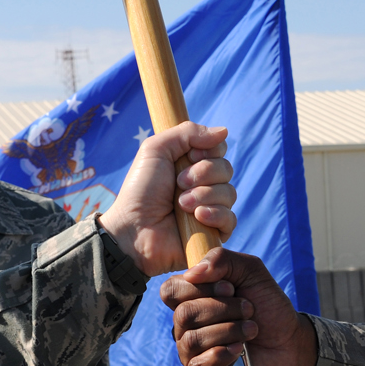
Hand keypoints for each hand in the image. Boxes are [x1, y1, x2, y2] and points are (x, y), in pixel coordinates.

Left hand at [99, 123, 235, 275]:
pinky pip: (230, 219)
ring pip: (230, 193)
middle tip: (179, 183)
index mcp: (192, 165)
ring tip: (180, 205)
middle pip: (226, 169)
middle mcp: (204, 185)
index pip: (219, 149)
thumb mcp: (156, 149)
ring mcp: (210, 209)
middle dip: (203, 173)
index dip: (208, 151)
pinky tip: (196, 217)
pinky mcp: (214, 233)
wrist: (133, 229)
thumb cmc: (140, 190)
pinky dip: (215, 214)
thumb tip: (224, 131)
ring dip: (204, 195)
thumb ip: (187, 132)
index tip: (189, 157)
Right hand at [162, 247, 316, 365]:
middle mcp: (186, 326)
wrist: (291, 342)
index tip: (230, 288)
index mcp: (192, 299)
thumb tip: (192, 273)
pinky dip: (220, 356)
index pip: (171, 291)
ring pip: (192, 340)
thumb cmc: (269, 307)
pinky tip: (240, 350)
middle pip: (184, 314)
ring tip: (252, 330)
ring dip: (228, 331)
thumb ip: (222, 259)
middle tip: (249, 310)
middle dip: (222, 309)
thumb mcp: (251, 272)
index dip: (199, 288)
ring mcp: (192, 353)